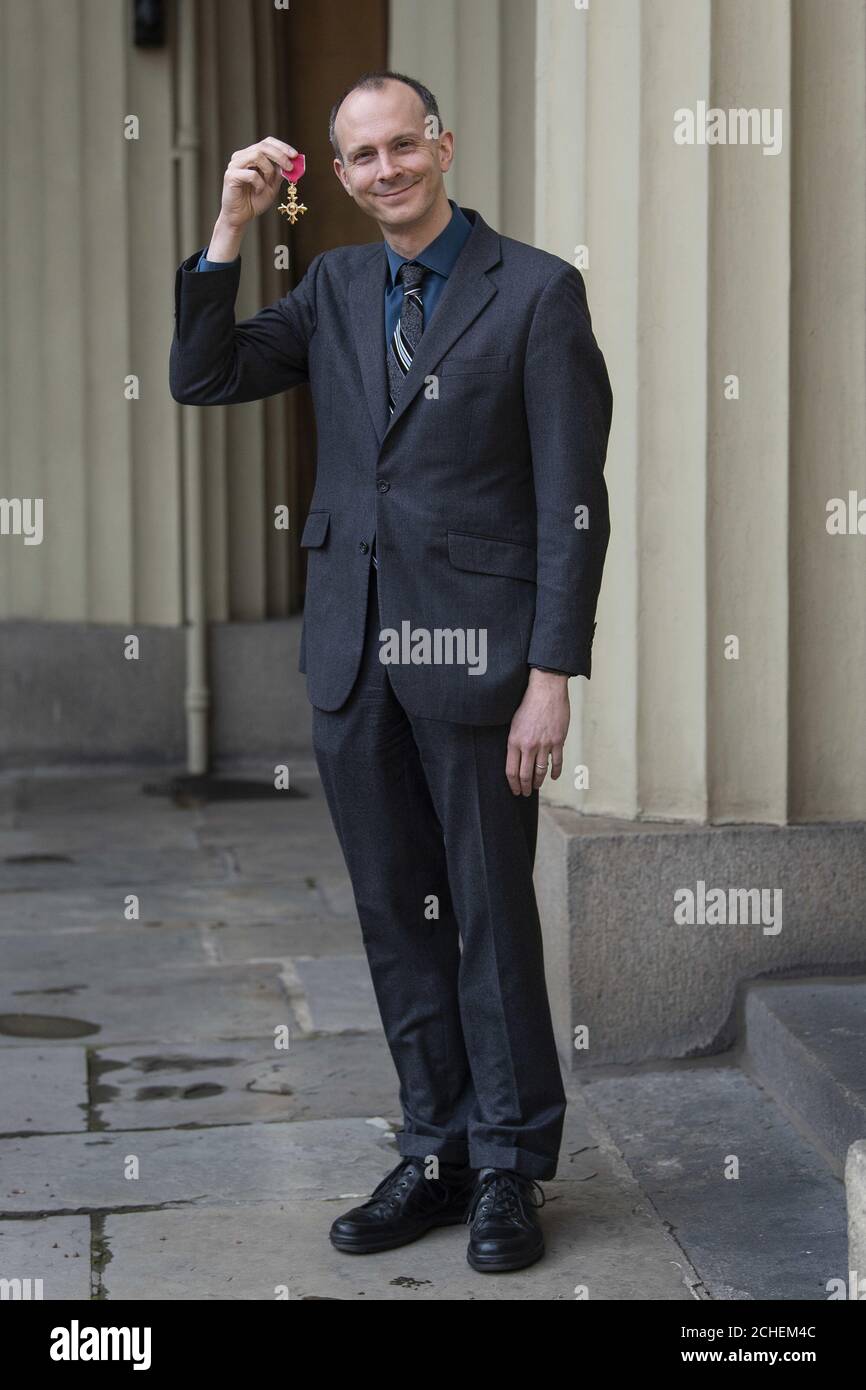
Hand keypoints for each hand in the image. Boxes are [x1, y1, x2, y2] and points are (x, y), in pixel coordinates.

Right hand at [218, 136, 297, 229]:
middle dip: (280, 155)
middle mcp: (241, 157)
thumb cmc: (254, 201)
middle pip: (262, 146)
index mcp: (251, 156)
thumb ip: (280, 173)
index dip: (282, 146)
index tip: (294, 155)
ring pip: (256, 155)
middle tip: (290, 166)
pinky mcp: (231, 175)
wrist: (241, 217)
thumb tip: (292, 162)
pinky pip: (251, 174)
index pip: (267, 143)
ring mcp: (234, 165)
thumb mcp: (272, 186)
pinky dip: (259, 183)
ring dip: (268, 169)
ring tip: (268, 183)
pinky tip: (258, 191)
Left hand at [506, 670, 569, 795]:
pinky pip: (556, 762)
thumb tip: (514, 758)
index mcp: (514, 741)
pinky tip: (552, 776)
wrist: (546, 690)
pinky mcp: (558, 741)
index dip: (513, 784)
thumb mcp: (513, 723)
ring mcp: (544, 744)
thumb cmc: (527, 704)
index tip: (515, 790)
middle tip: (525, 793)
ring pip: (541, 771)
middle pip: (525, 775)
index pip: (511, 771)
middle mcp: (528, 745)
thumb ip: (514, 742)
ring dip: (538, 782)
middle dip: (525, 787)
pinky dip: (555, 772)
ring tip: (536, 787)